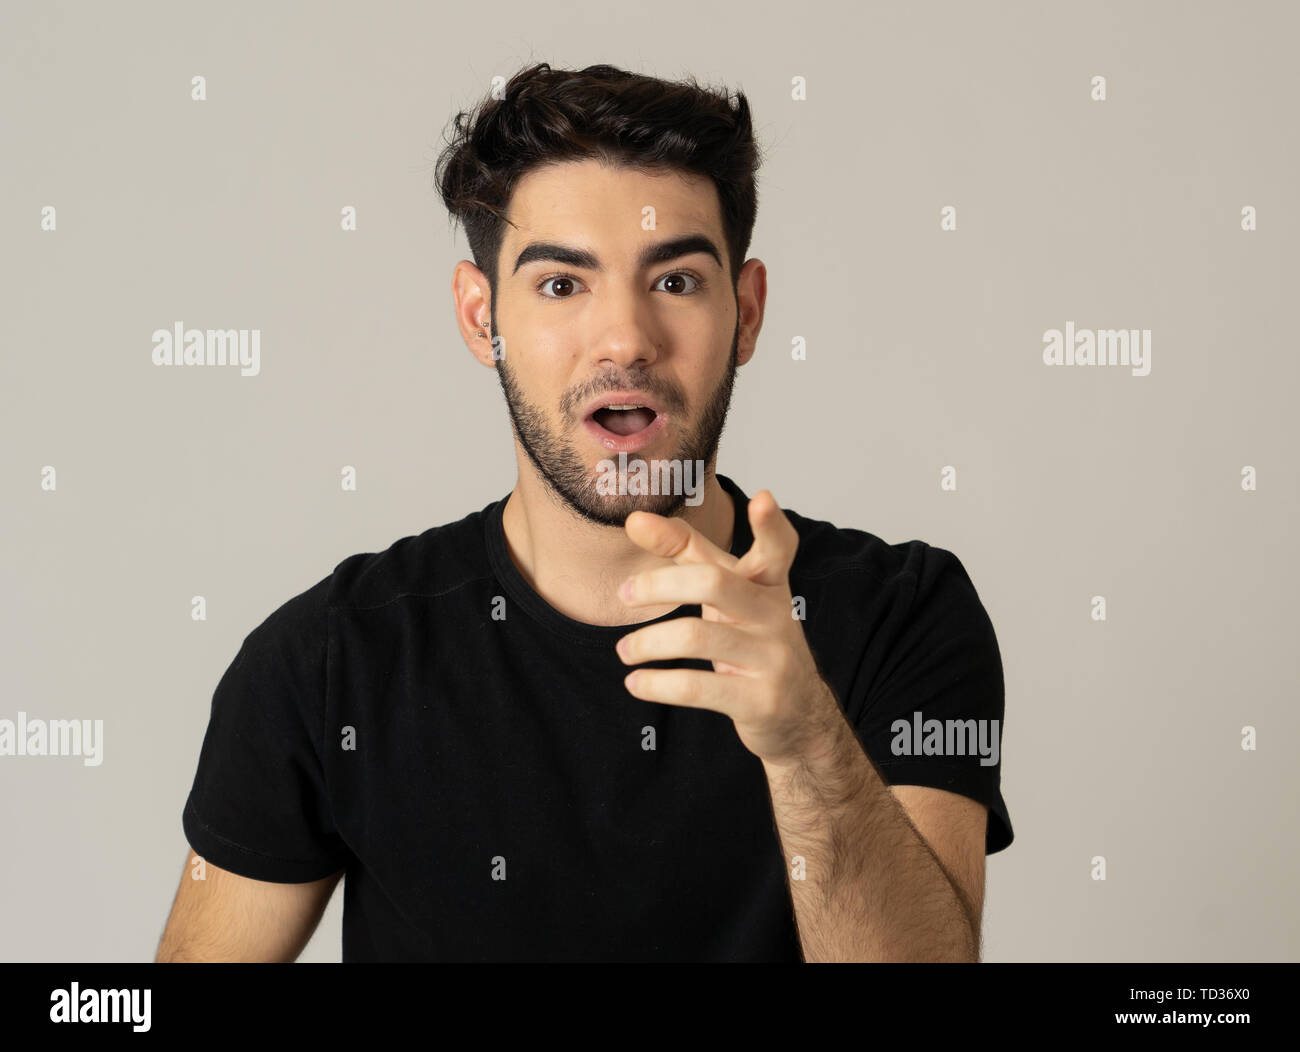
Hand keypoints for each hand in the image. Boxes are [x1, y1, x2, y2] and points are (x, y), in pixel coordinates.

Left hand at [615, 489, 845, 766]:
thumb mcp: (730, 592)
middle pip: (714, 583)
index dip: (770, 524)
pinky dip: (657, 684)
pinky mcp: (759, 701)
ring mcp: (771, 659)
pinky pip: (697, 688)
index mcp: (769, 584)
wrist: (797, 713)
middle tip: (624, 593)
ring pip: (696, 637)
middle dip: (659, 585)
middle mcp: (775, 615)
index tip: (761, 497)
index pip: (776, 548)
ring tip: (623, 650)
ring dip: (647, 642)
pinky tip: (636, 682)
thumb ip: (687, 552)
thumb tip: (636, 519)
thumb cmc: (752, 639)